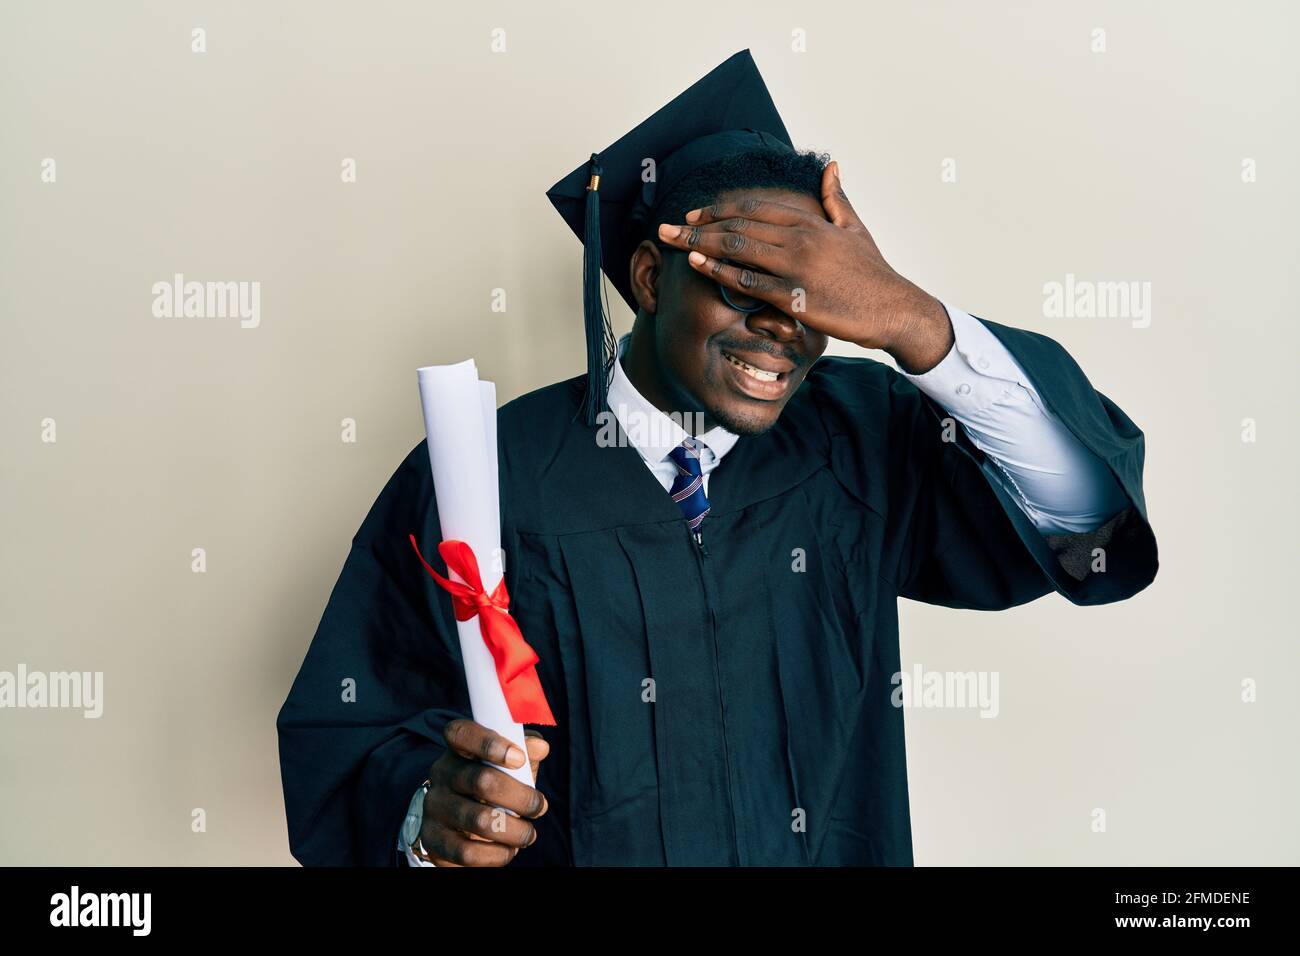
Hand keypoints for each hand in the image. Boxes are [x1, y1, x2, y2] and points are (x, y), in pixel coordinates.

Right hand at [416, 718, 551, 866]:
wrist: (455, 821)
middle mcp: (441, 775)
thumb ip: (524, 751)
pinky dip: (497, 854)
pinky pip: (467, 852)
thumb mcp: (506, 763)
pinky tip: (508, 850)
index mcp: (458, 749)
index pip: (462, 734)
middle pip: (481, 781)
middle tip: (539, 806)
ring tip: (527, 834)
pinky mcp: (433, 840)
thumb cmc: (489, 785)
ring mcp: (434, 807)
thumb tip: (540, 747)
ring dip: (515, 830)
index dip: (490, 743)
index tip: (519, 759)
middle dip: (521, 797)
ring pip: (479, 820)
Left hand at [655, 160, 953, 372]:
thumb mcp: (854, 228)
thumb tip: (831, 167)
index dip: (719, 209)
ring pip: (738, 248)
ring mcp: (797, 266)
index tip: (694, 214)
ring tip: (672, 243)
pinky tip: (698, 265)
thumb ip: (836, 198)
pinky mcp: (795, 296)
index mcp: (811, 220)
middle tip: (667, 227)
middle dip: (698, 225)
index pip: (754, 208)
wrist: (893, 307)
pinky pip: (749, 282)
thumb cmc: (872, 272)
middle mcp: (801, 238)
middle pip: (738, 225)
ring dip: (700, 244)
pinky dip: (720, 271)